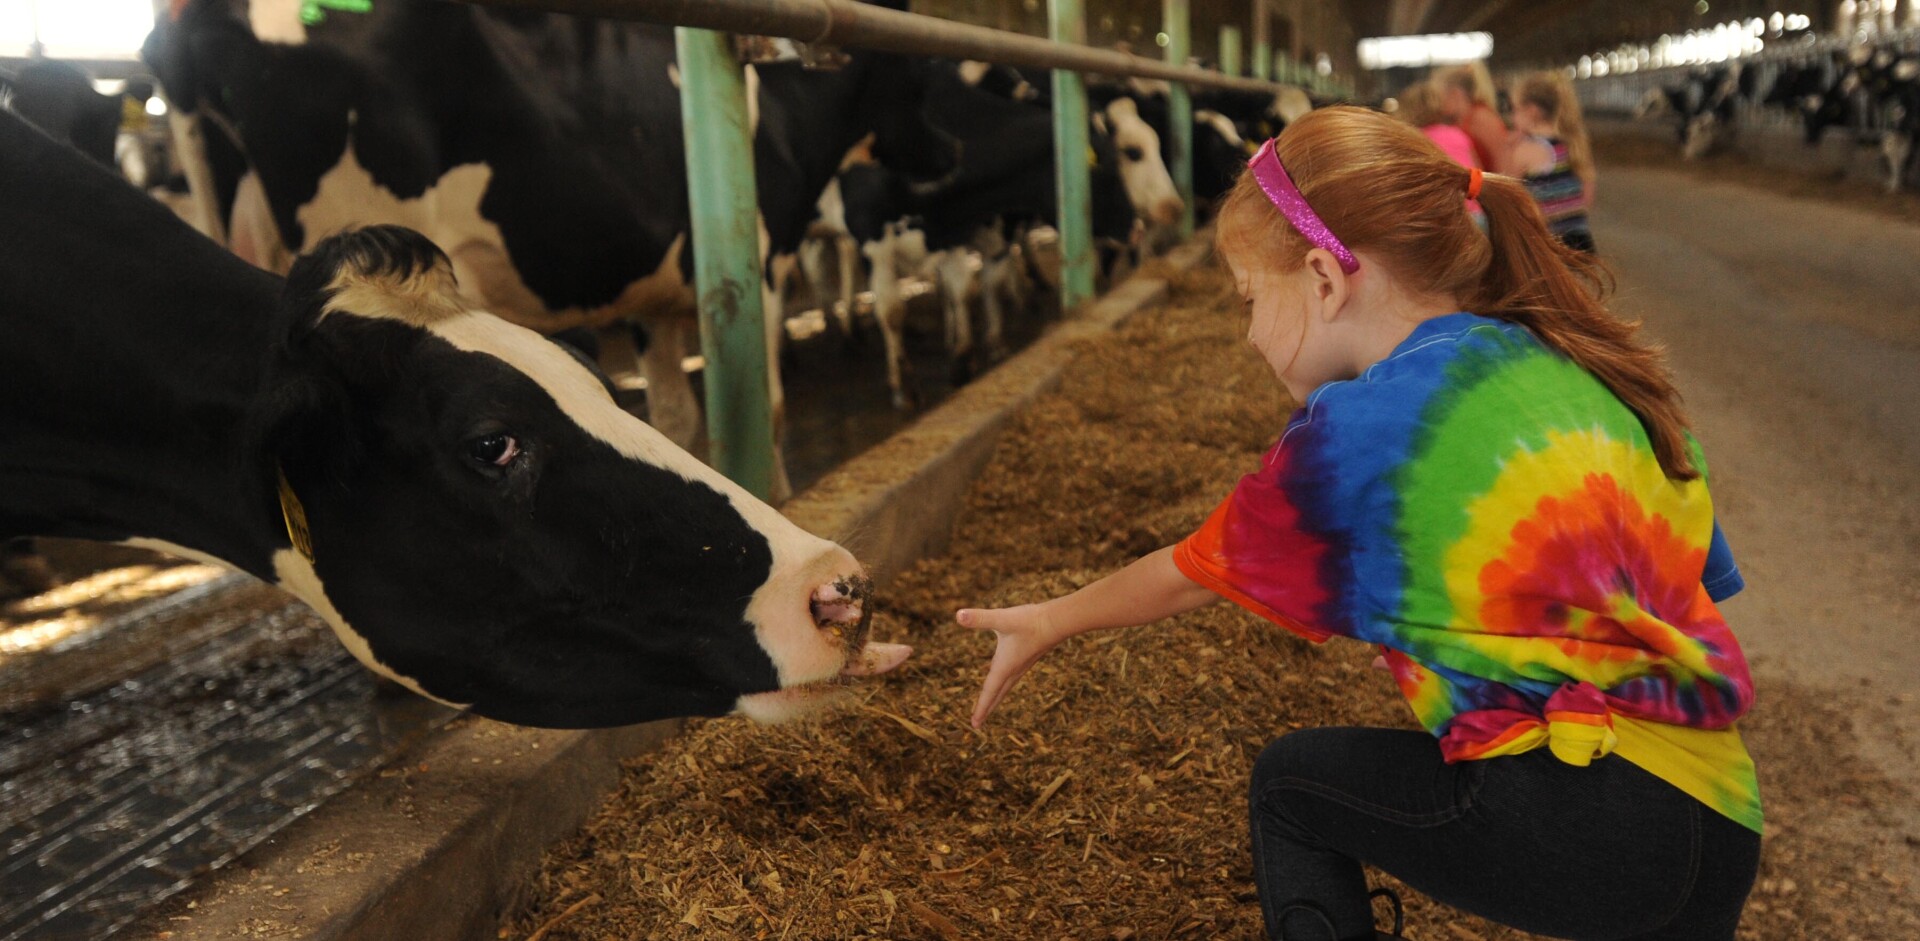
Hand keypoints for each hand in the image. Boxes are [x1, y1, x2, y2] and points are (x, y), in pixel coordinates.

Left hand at [955, 602, 1072, 728]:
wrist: (1057, 621)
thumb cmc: (1030, 621)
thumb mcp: (1002, 619)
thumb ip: (980, 618)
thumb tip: (957, 615)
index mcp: (1004, 666)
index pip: (989, 691)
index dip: (980, 708)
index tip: (974, 725)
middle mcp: (1013, 670)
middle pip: (997, 694)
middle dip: (986, 708)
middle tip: (976, 724)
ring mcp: (1021, 665)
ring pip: (1005, 687)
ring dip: (995, 698)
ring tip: (988, 707)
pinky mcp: (1027, 658)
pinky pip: (1012, 678)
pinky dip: (1004, 685)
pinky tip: (1003, 678)